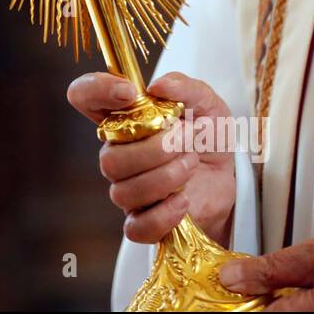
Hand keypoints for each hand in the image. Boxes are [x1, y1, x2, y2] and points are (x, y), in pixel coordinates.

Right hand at [67, 71, 236, 247]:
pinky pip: (136, 227)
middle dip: (155, 149)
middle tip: (187, 138)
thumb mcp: (208, 104)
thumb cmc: (208, 136)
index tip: (130, 92)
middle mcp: (117, 152)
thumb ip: (186, 88)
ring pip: (123, 191)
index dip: (96, 90)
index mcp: (124, 118)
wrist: (229, 176)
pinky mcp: (144, 220)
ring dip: (165, 177)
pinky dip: (163, 215)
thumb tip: (158, 86)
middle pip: (109, 158)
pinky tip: (184, 200)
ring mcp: (128, 188)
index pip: (84, 96)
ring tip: (191, 163)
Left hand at [217, 228, 313, 310]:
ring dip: (269, 299)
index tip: (214, 287)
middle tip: (237, 277)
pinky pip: (301, 313)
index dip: (232, 301)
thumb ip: (272, 268)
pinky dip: (288, 301)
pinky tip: (288, 284)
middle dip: (250, 299)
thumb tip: (231, 277)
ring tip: (263, 277)